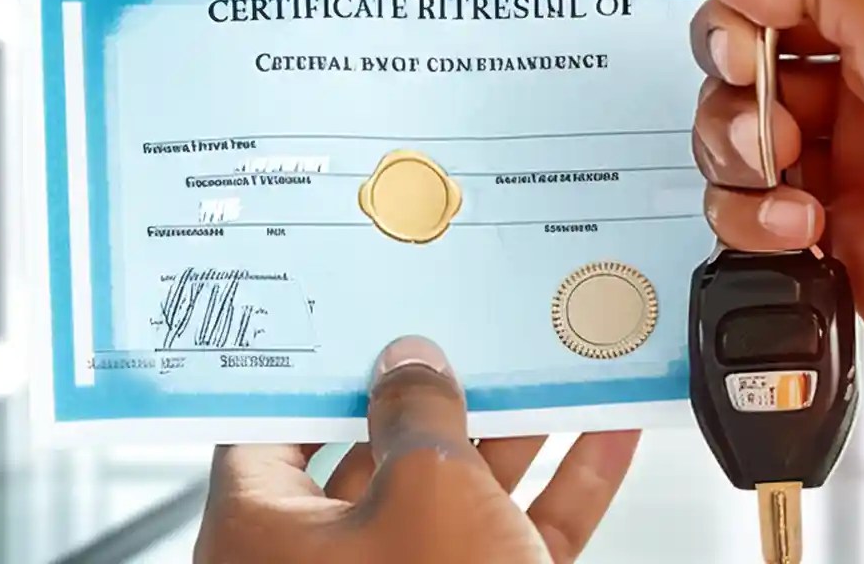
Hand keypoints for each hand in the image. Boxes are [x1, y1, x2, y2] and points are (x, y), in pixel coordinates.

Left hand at [194, 336, 639, 562]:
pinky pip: (507, 537)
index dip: (316, 373)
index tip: (354, 326)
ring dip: (512, 436)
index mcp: (263, 536)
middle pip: (378, 456)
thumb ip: (419, 411)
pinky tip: (600, 441)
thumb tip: (412, 364)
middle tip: (468, 339)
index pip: (270, 429)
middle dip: (440, 398)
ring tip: (550, 376)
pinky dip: (555, 492)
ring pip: (454, 496)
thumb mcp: (428, 491)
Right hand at [691, 0, 863, 439]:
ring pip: (740, 150)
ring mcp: (857, 171)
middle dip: (739, 105)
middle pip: (748, 74)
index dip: (745, 23)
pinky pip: (753, 223)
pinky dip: (757, 229)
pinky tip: (806, 235)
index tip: (747, 59)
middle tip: (777, 139)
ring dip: (744, 172)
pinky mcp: (840, 243)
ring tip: (796, 196)